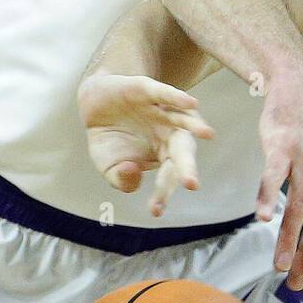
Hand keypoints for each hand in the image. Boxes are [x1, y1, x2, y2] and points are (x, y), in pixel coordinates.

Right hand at [78, 73, 214, 216]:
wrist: (95, 103)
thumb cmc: (110, 138)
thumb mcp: (109, 165)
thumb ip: (120, 177)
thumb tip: (133, 174)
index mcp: (164, 154)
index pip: (168, 176)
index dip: (162, 193)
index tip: (155, 212)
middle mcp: (169, 133)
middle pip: (182, 151)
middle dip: (187, 167)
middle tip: (191, 184)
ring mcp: (161, 112)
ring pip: (182, 120)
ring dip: (195, 126)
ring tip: (208, 134)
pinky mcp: (148, 90)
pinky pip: (165, 94)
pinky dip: (177, 98)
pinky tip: (191, 103)